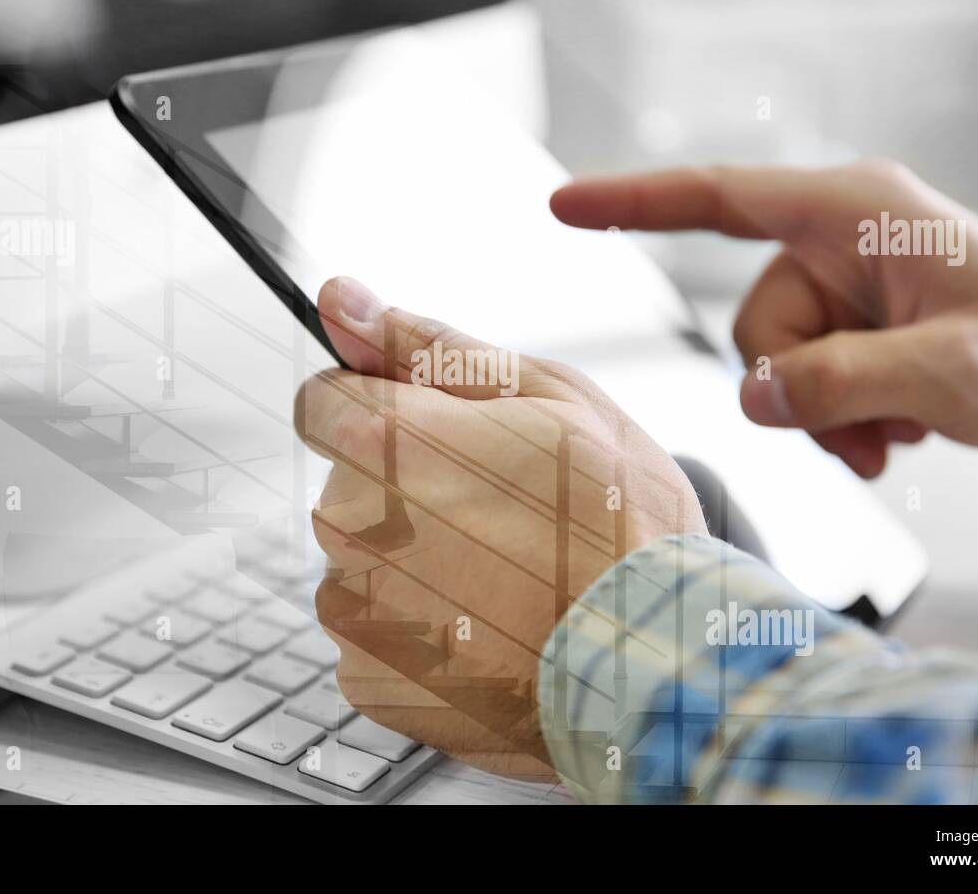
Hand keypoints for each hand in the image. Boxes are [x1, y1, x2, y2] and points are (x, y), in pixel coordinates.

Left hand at [295, 277, 704, 777]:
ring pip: (363, 559)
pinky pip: (376, 632)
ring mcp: (354, 609)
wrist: (656, 663)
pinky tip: (485, 629)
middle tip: (502, 515)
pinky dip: (420, 631)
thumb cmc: (618, 522)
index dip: (382, 408)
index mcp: (386, 440)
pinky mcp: (367, 679)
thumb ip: (430, 347)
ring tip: (503, 579)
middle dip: (408, 487)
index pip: (321, 399)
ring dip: (416, 562)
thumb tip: (341, 299)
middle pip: (348, 482)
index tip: (438, 439)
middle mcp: (349, 525)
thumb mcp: (549, 396)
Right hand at [552, 160, 977, 476]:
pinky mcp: (843, 322)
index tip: (565, 207)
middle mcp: (835, 238)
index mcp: (856, 210)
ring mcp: (837, 283)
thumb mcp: (952, 370)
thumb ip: (845, 381)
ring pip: (770, 366)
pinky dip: (833, 418)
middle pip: (751, 323)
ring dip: (824, 415)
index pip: (721, 199)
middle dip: (798, 392)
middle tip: (874, 429)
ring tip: (896, 428)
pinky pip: (794, 379)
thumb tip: (754, 396)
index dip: (634, 203)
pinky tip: (892, 425)